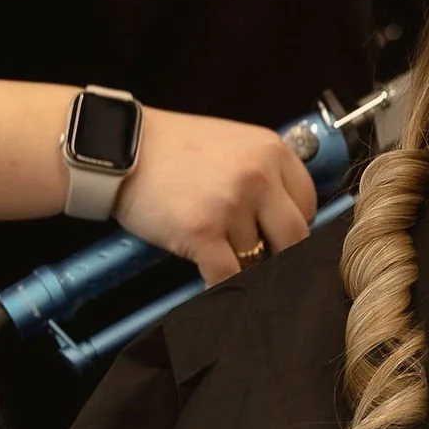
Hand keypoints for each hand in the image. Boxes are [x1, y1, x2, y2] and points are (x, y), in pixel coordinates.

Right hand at [113, 110, 318, 285]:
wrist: (120, 149)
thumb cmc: (172, 148)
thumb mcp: (232, 144)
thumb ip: (264, 174)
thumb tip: (287, 219)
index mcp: (271, 151)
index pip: (308, 202)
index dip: (293, 224)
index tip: (277, 235)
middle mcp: (258, 176)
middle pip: (295, 236)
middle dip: (278, 253)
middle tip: (259, 259)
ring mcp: (231, 204)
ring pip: (258, 258)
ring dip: (240, 264)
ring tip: (218, 254)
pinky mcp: (203, 232)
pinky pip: (229, 276)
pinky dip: (221, 284)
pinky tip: (209, 276)